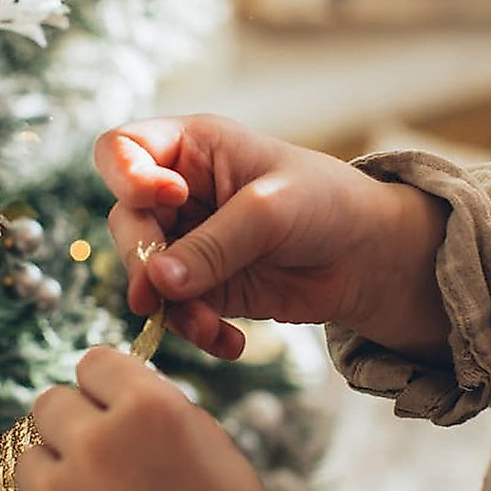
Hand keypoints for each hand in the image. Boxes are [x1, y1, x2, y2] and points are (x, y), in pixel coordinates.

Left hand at [8, 345, 270, 490]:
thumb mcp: (206, 438)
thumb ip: (154, 404)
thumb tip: (114, 392)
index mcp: (146, 406)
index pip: (93, 362)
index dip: (106, 386)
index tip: (115, 407)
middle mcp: (95, 440)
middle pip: (50, 401)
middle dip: (75, 423)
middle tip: (104, 457)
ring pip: (28, 455)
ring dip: (55, 472)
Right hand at [94, 113, 408, 358]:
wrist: (369, 257)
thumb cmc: (327, 204)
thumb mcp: (270, 212)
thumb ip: (211, 246)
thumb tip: (156, 283)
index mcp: (191, 148)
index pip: (122, 149)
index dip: (127, 176)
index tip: (168, 199)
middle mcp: (178, 192)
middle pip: (125, 220)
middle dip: (142, 259)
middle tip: (158, 293)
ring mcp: (187, 241)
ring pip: (144, 273)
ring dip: (170, 306)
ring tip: (209, 327)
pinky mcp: (202, 285)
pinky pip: (176, 310)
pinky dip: (196, 329)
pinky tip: (230, 341)